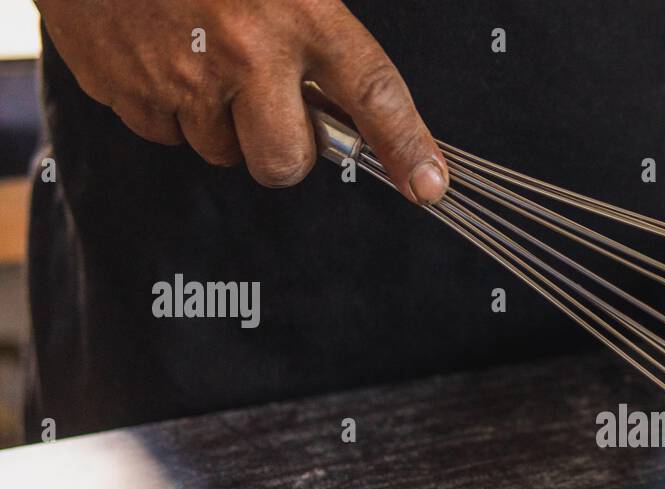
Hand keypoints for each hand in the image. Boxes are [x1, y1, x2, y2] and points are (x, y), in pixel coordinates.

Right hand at [35, 0, 447, 202]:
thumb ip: (316, 33)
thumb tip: (346, 106)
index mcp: (299, 11)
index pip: (373, 92)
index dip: (407, 146)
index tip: (429, 186)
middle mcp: (246, 49)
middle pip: (285, 161)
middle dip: (283, 150)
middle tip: (268, 109)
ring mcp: (181, 74)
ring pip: (220, 151)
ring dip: (219, 122)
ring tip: (200, 57)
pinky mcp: (125, 86)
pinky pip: (163, 133)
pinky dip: (165, 107)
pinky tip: (158, 55)